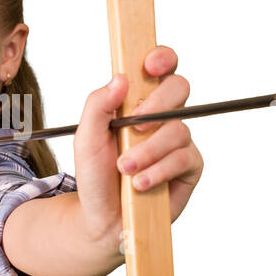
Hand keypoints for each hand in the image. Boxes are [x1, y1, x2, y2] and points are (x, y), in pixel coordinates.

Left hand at [73, 45, 203, 241]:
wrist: (103, 216)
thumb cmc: (96, 174)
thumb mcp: (86, 137)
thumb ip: (98, 105)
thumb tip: (120, 78)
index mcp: (139, 102)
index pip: (161, 68)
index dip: (162, 58)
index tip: (151, 66)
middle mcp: (163, 117)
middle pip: (179, 88)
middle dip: (158, 104)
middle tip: (135, 124)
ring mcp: (179, 141)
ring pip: (177, 130)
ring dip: (147, 151)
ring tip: (125, 169)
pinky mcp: (189, 167)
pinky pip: (183, 158)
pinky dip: (158, 171)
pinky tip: (140, 183)